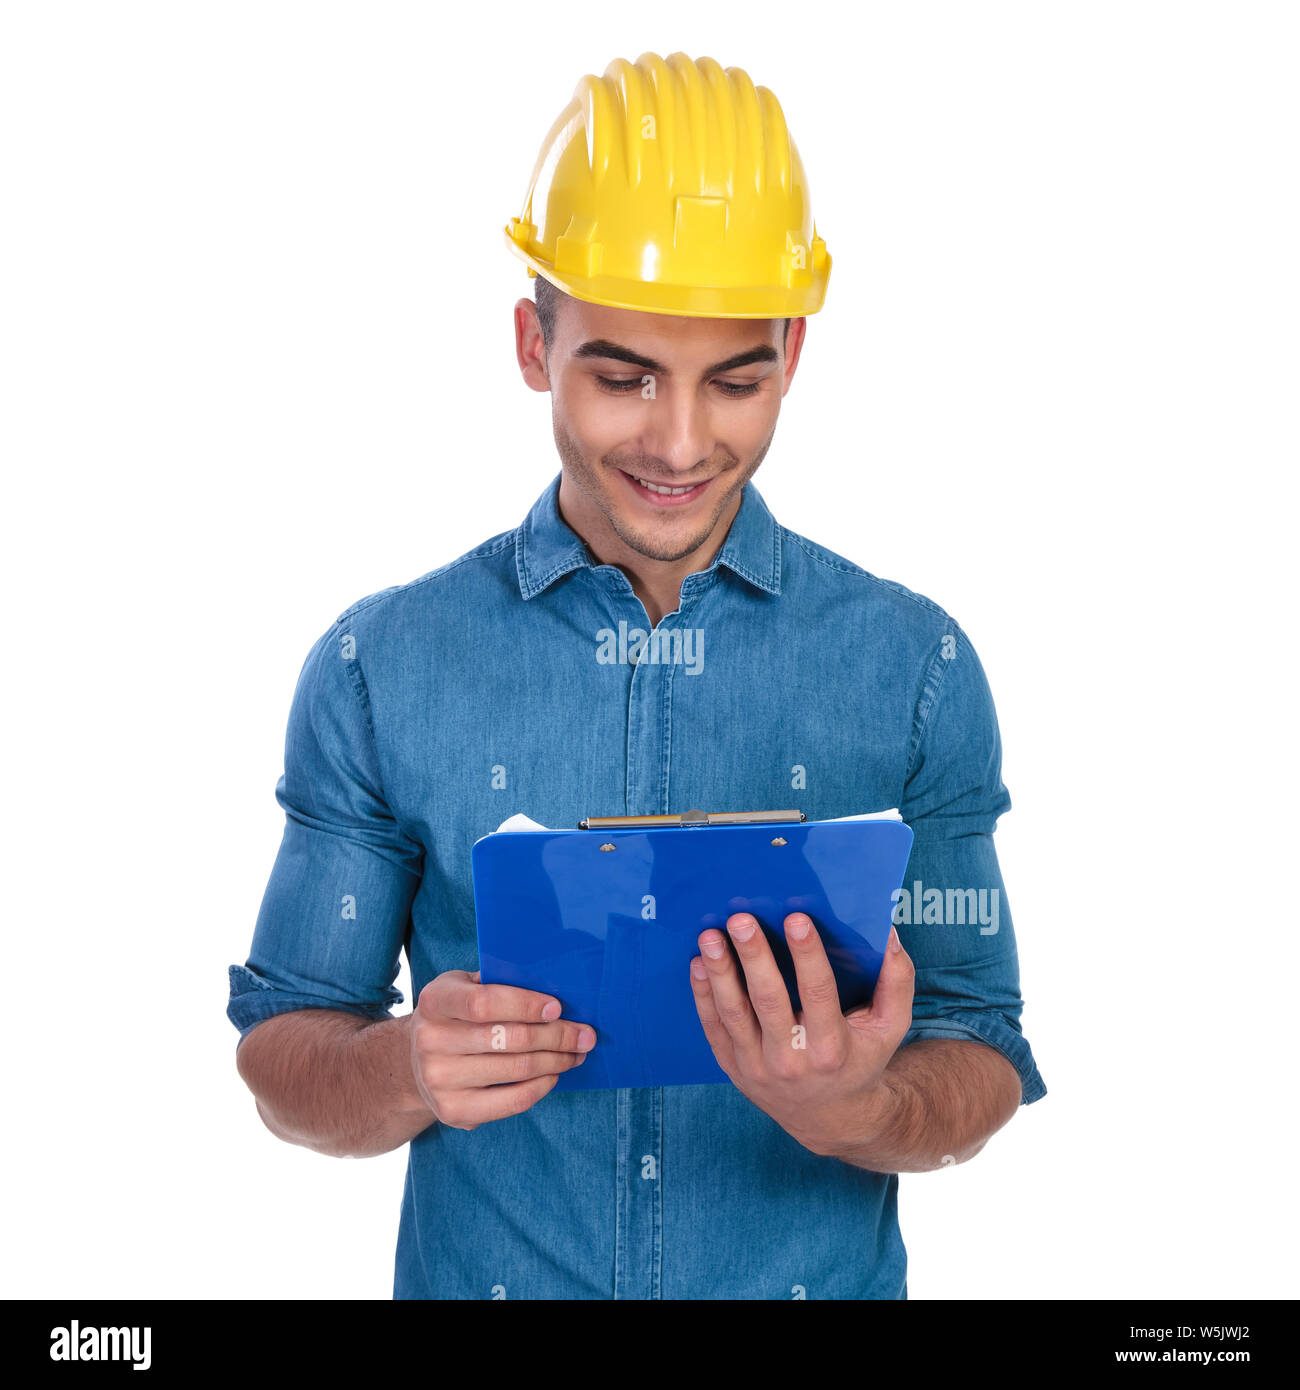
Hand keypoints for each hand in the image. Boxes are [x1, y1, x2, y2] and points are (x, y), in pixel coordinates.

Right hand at [409, 970, 594, 1129]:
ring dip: (556, 1060)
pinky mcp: (453, 1110)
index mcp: (435, 1000)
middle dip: (556, 1036)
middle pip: (508, 1038)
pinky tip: (554, 1075)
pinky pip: (511, 1101)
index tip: (557, 1008)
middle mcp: (431, 1040)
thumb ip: (499, 983)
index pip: (483, 1002)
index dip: (525, 1005)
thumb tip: (556, 985)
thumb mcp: (466, 987)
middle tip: (584, 1034)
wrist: (417, 1062)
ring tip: (576, 1053)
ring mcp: (439, 1079)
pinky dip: (541, 1087)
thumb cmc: (457, 1016)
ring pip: (516, 1069)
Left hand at [689, 913, 913, 1156]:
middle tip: (742, 920)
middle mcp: (792, 1061)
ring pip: (734, 1014)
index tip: (796, 918)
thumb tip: (890, 933)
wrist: (830, 1117)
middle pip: (769, 1001)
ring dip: (720, 972)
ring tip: (710, 935)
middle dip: (754, 957)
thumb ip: (896, 981)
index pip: (819, 994)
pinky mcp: (734, 1068)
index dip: (808, 955)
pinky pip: (714, 1029)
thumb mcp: (890, 1027)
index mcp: (832, 1048)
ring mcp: (758, 1067)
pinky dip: (703, 996)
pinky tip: (698, 964)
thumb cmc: (860, 1059)